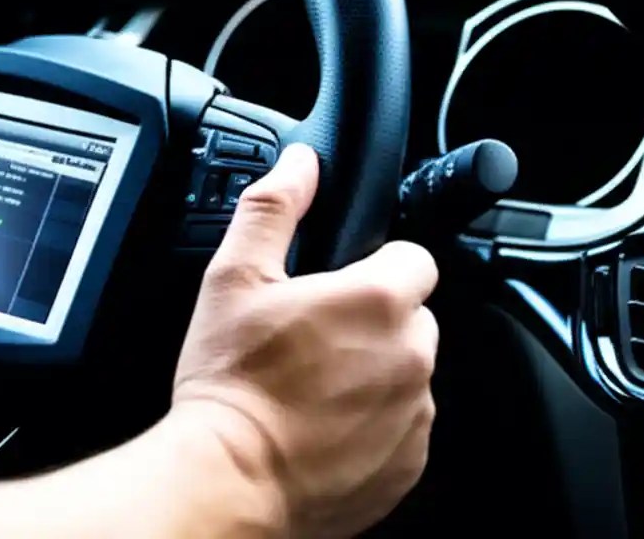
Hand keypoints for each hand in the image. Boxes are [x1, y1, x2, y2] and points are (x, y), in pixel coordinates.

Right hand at [172, 144, 439, 537]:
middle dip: (371, 323)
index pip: (412, 259)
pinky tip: (319, 427)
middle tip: (311, 341)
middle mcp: (411, 355)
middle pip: (410, 317)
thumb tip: (300, 163)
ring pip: (406, 374)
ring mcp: (414, 414)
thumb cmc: (230, 384)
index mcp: (377, 300)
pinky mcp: (408, 464)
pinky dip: (371, 426)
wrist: (229, 480)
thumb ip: (274, 209)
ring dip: (372, 374)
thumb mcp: (234, 278)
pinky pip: (401, 428)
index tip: (334, 289)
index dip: (372, 267)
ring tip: (309, 390)